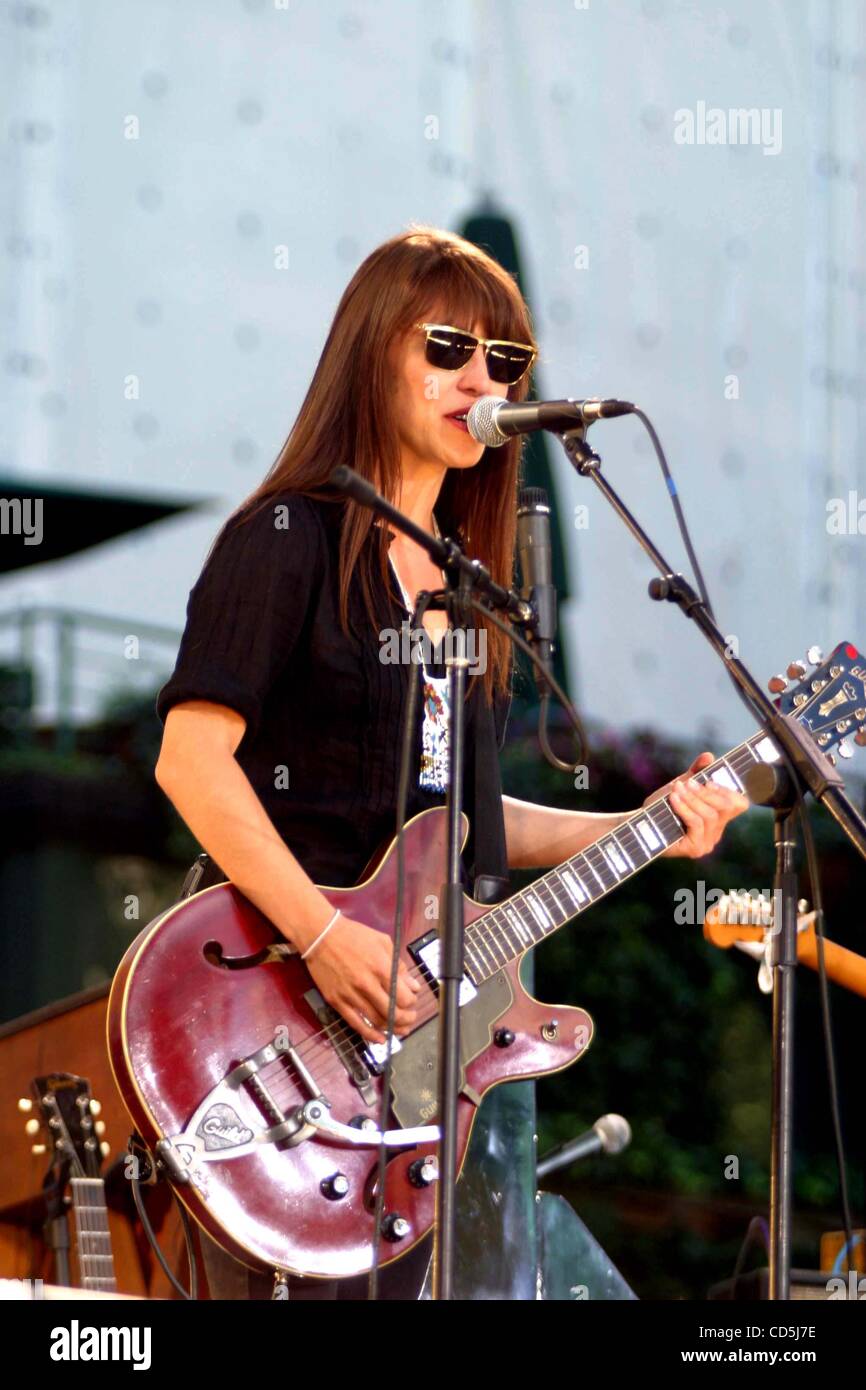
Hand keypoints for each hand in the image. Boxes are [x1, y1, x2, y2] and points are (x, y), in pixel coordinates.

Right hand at [302, 914, 421, 1044]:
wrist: (320, 936)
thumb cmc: (353, 935)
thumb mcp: (382, 942)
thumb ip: (399, 966)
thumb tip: (413, 986)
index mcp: (381, 967)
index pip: (403, 997)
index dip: (411, 1003)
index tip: (411, 1002)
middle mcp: (367, 984)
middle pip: (392, 1012)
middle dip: (406, 1019)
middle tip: (410, 1019)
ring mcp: (350, 995)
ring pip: (376, 1020)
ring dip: (392, 1029)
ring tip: (400, 1029)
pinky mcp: (337, 1001)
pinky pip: (355, 1024)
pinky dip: (370, 1035)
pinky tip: (380, 1039)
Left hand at [646, 751, 749, 858]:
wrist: (639, 823)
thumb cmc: (662, 805)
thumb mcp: (681, 786)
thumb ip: (696, 772)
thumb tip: (708, 756)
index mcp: (718, 817)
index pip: (739, 804)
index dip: (729, 790)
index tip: (710, 781)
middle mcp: (716, 831)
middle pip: (726, 808)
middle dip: (707, 792)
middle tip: (690, 782)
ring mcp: (707, 843)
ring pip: (710, 815)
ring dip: (692, 798)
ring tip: (678, 788)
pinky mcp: (695, 849)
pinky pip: (696, 823)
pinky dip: (685, 808)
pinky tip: (674, 798)